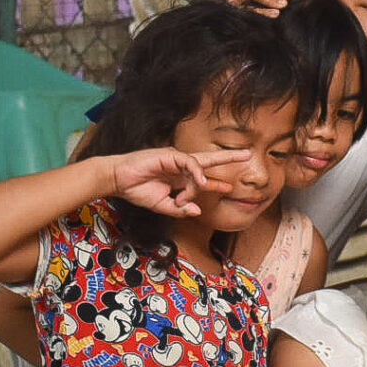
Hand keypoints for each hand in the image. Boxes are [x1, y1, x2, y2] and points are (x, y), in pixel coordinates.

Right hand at [105, 147, 248, 217]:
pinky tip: (199, 181)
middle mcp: (181, 167)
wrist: (118, 181)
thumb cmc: (137, 190)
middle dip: (229, 157)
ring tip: (183, 197)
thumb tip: (197, 212)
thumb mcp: (162, 205)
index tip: (229, 189)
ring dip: (196, 186)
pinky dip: (197, 172)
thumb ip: (180, 209)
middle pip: (210, 161)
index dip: (215, 185)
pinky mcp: (170, 155)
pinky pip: (190, 163)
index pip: (203, 180)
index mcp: (180, 178)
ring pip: (199, 168)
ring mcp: (177, 160)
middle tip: (248, 154)